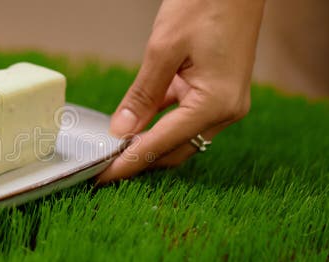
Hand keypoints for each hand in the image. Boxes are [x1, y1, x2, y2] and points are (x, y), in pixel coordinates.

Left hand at [97, 0, 264, 182]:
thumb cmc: (204, 5)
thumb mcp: (163, 50)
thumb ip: (142, 96)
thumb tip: (121, 131)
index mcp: (216, 104)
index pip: (161, 145)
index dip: (128, 164)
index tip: (101, 177)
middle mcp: (227, 111)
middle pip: (174, 149)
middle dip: (139, 160)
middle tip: (102, 167)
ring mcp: (227, 103)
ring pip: (181, 136)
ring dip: (149, 142)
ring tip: (115, 148)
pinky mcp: (220, 92)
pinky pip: (186, 116)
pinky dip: (161, 122)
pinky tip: (136, 123)